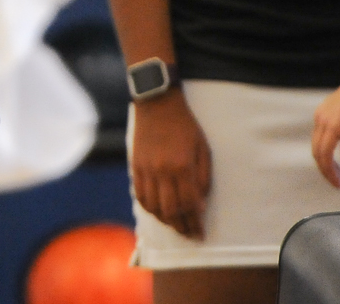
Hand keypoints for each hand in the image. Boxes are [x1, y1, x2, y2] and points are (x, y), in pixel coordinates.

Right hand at [130, 92, 211, 239]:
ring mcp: (146, 170)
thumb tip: (200, 205)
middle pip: (170, 210)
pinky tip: (158, 212)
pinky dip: (149, 208)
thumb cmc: (185, 125)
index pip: (189, 205)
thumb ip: (203, 178)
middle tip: (190, 235)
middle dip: (182, 227)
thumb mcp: (203, 149)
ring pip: (153, 207)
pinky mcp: (135, 166)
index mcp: (182, 167)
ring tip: (175, 226)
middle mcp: (162, 172)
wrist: (157, 104)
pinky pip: (140, 195)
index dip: (195, 223)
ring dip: (165, 221)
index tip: (200, 234)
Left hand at [311, 74, 339, 189]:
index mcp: (324, 117)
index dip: (326, 160)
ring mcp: (324, 121)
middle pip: (317, 150)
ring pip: (319, 153)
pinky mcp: (333, 125)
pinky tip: (338, 176)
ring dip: (327, 171)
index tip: (336, 173)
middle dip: (325, 169)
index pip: (320, 143)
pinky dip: (329, 167)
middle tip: (337, 182)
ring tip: (338, 183)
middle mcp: (320, 119)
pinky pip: (325, 151)